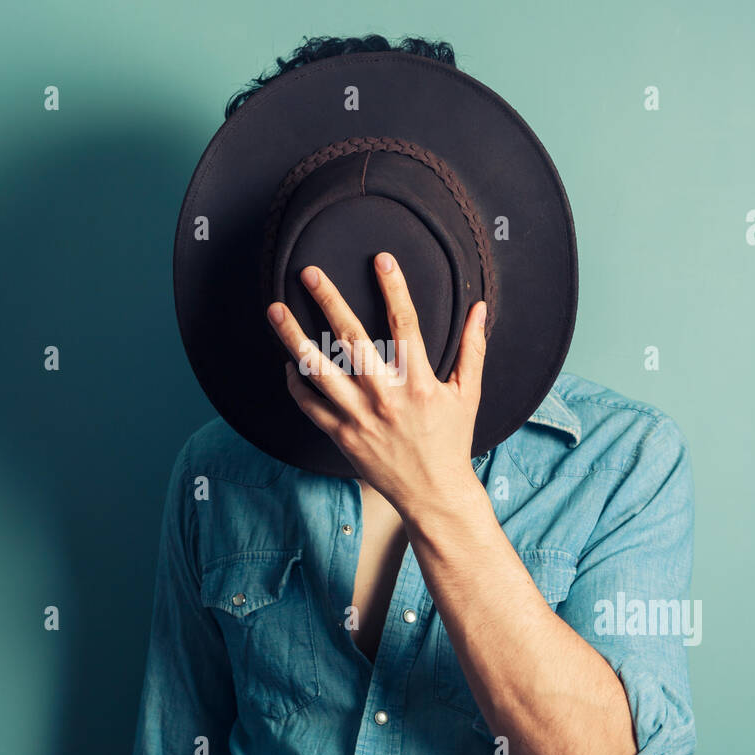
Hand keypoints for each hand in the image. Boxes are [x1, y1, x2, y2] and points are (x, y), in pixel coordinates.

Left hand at [265, 251, 487, 519]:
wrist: (433, 494)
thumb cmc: (451, 440)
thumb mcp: (468, 393)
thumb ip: (472, 348)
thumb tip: (479, 307)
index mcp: (418, 382)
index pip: (404, 323)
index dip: (394, 288)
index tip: (381, 260)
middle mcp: (385, 396)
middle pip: (349, 338)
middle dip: (328, 300)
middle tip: (309, 272)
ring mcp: (359, 416)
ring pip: (318, 370)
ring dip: (293, 338)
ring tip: (276, 311)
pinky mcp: (342, 435)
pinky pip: (310, 404)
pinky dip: (296, 382)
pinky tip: (289, 363)